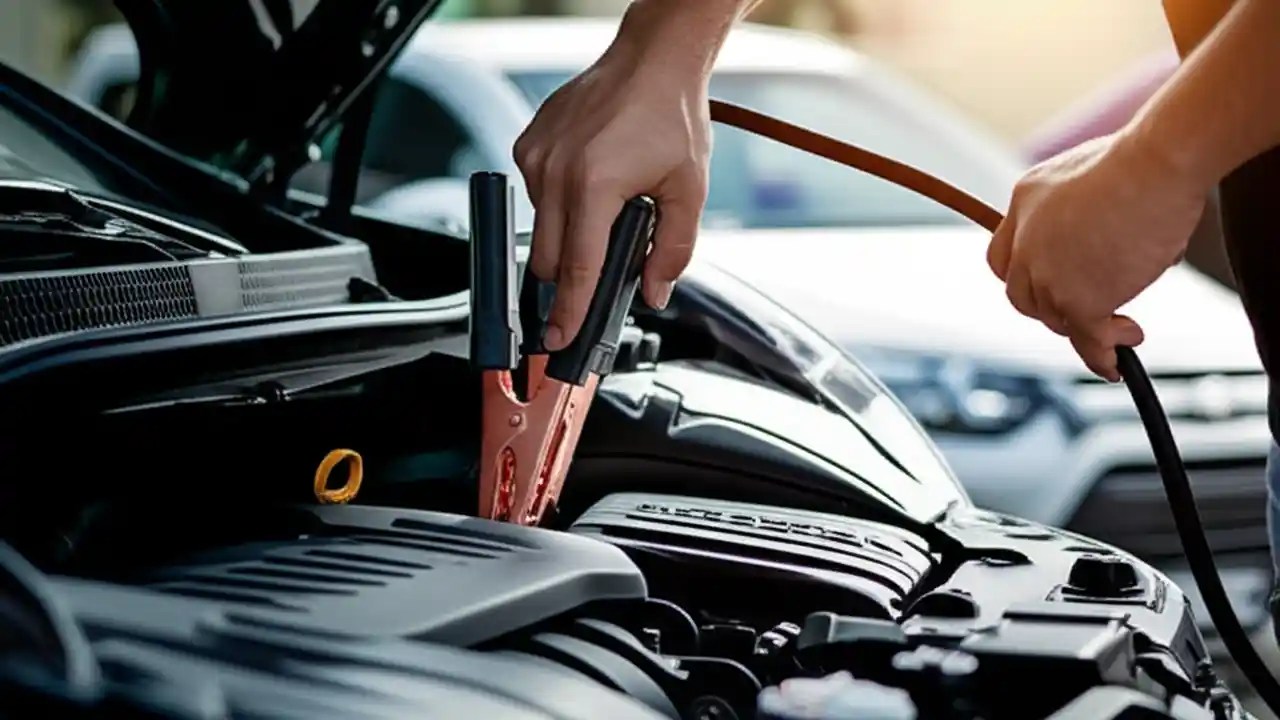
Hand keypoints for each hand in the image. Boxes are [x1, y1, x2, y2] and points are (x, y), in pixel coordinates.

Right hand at [513, 39, 711, 350]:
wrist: (651, 60)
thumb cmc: (670, 114)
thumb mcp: (689, 189)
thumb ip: (673, 250)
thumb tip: (655, 292)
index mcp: (594, 184)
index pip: (576, 268)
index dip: (568, 312)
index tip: (558, 340)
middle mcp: (556, 170)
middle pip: (548, 258)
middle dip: (570, 276)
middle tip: (602, 268)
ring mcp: (536, 155)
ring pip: (540, 228)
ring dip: (568, 233)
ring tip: (607, 205)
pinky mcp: (527, 144)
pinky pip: (536, 195)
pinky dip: (559, 202)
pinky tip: (592, 181)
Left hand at [986, 132, 1208, 380]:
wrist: (1156, 165)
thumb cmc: (1141, 159)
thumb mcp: (1091, 174)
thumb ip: (1082, 209)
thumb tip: (1110, 238)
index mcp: (1024, 202)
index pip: (1005, 256)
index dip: (1027, 276)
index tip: (1050, 284)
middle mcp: (1026, 241)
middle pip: (1024, 295)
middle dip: (1055, 308)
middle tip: (1093, 311)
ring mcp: (1048, 274)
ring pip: (1057, 319)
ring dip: (1090, 329)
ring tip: (1129, 330)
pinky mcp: (1079, 301)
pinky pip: (1087, 339)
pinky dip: (1101, 355)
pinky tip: (1115, 363)